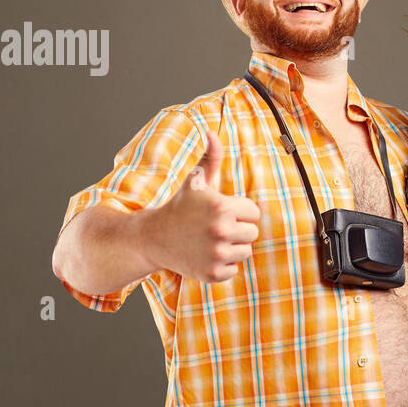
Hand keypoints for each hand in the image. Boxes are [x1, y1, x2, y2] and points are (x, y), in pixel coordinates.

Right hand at [148, 130, 261, 282]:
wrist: (154, 238)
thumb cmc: (181, 206)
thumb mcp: (196, 181)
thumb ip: (211, 157)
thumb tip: (213, 133)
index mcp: (222, 208)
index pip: (254, 213)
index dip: (239, 211)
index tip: (220, 211)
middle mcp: (221, 232)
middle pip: (252, 233)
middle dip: (237, 230)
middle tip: (213, 227)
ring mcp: (216, 255)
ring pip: (245, 252)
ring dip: (231, 248)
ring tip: (209, 240)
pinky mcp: (212, 274)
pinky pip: (233, 270)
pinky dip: (221, 265)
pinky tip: (203, 255)